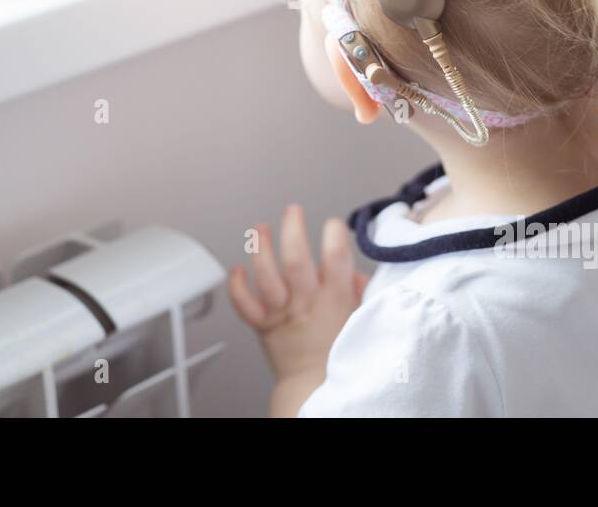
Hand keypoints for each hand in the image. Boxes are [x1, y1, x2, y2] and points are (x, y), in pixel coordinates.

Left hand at [228, 205, 367, 382]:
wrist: (313, 387)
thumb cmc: (338, 352)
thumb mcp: (361, 317)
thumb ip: (359, 290)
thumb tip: (354, 269)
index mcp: (335, 298)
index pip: (337, 256)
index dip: (335, 233)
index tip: (334, 225)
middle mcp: (306, 303)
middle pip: (296, 259)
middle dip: (292, 228)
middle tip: (293, 211)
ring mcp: (282, 312)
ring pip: (266, 276)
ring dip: (260, 248)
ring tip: (260, 229)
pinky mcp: (262, 324)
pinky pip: (243, 304)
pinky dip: (236, 285)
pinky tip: (237, 269)